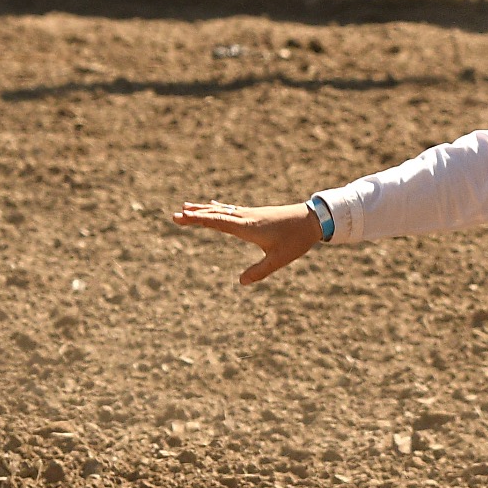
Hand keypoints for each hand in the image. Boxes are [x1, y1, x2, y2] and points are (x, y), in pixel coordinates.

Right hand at [171, 200, 322, 284]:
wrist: (312, 219)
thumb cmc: (296, 240)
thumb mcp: (278, 259)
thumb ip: (260, 271)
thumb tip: (240, 282)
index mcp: (248, 227)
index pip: (217, 222)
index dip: (198, 219)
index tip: (181, 216)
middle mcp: (246, 217)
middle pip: (215, 214)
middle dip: (195, 215)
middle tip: (175, 215)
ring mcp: (250, 214)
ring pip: (221, 210)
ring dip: (203, 209)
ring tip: (186, 206)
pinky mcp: (255, 214)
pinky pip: (230, 210)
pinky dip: (217, 208)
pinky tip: (213, 205)